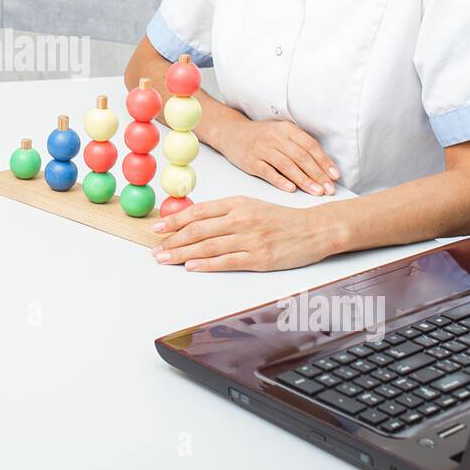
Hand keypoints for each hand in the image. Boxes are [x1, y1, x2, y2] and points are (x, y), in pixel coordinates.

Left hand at [149, 196, 338, 270]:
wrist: (314, 229)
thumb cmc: (281, 219)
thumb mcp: (251, 206)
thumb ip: (224, 213)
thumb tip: (194, 222)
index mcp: (237, 203)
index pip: (198, 211)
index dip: (174, 220)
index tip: (157, 228)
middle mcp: (240, 219)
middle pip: (198, 230)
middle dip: (173, 240)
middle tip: (155, 248)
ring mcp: (249, 239)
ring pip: (208, 246)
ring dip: (182, 254)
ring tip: (165, 259)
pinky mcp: (259, 258)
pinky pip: (226, 261)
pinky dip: (206, 264)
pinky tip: (191, 266)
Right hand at [215, 118, 339, 195]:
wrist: (231, 132)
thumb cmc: (261, 136)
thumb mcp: (281, 132)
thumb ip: (299, 145)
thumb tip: (323, 166)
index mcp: (286, 129)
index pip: (310, 145)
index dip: (324, 161)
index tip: (335, 176)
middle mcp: (275, 137)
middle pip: (301, 157)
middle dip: (317, 174)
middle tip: (329, 189)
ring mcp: (262, 149)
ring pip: (287, 165)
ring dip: (303, 180)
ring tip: (316, 192)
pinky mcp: (250, 161)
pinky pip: (267, 172)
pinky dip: (280, 181)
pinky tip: (291, 189)